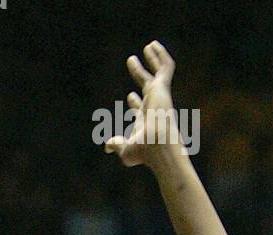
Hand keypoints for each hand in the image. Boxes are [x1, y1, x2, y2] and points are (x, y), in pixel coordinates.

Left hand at [106, 41, 178, 168]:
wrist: (157, 144)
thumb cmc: (143, 151)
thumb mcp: (125, 150)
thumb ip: (117, 144)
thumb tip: (107, 146)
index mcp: (145, 120)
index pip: (140, 109)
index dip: (134, 103)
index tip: (129, 96)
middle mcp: (153, 106)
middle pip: (147, 86)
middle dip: (139, 74)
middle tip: (131, 61)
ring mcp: (159, 96)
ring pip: (158, 73)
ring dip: (153, 60)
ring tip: (148, 46)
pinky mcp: (163, 87)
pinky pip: (165, 66)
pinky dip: (160, 55)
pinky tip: (153, 45)